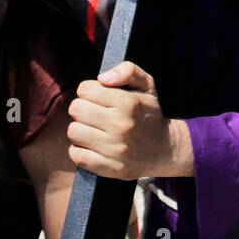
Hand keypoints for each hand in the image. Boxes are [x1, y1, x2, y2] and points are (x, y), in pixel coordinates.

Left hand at [67, 62, 194, 180]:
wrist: (164, 150)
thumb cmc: (149, 114)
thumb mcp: (147, 85)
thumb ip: (128, 70)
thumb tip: (102, 78)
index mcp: (129, 103)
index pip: (85, 89)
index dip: (89, 91)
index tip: (99, 98)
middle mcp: (121, 126)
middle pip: (76, 109)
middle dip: (83, 108)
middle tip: (95, 113)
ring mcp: (114, 149)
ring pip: (74, 132)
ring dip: (81, 129)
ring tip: (95, 130)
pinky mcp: (108, 168)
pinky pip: (77, 155)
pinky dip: (80, 150)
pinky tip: (92, 146)